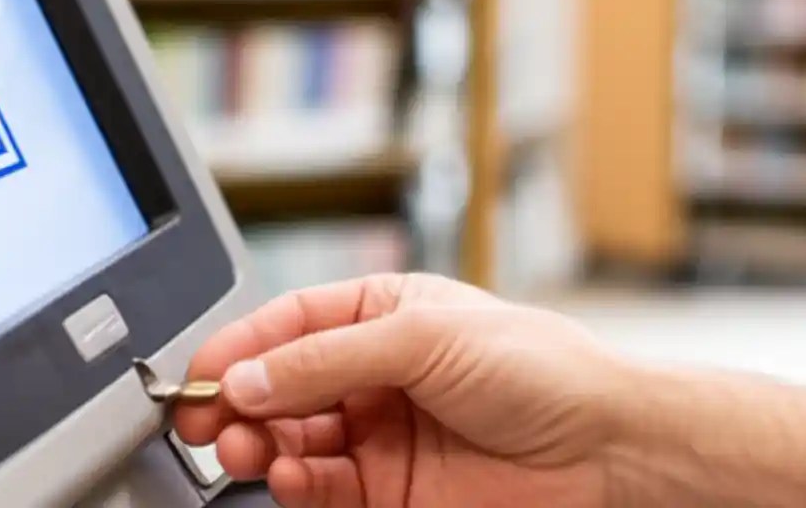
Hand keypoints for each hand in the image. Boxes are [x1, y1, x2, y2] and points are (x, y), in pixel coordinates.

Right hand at [174, 274, 628, 507]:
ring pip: (293, 438)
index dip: (240, 345)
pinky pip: (324, 486)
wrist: (606, 451)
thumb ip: (327, 358)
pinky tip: (291, 475)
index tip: (198, 370)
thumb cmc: (539, 370)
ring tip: (243, 447)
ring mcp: (380, 434)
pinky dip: (297, 483)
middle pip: (281, 385)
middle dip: (238, 400)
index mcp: (381, 315)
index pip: (290, 325)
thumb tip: (248, 373)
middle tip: (206, 419)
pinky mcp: (390, 490)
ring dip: (260, 443)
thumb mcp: (424, 338)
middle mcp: (374, 374)